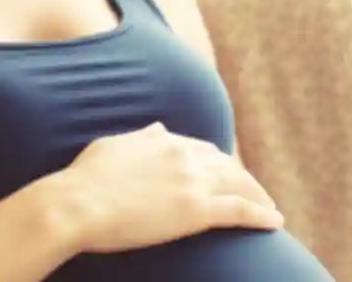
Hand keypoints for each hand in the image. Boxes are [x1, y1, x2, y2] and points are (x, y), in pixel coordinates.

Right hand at [58, 122, 283, 253]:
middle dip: (242, 178)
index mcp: (164, 141)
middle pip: (226, 165)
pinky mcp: (197, 210)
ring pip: (240, 185)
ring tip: (269, 209)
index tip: (225, 173)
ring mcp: (193, 182)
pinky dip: (261, 214)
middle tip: (253, 192)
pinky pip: (240, 210)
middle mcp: (184, 155)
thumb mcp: (112, 146)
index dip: (217, 162)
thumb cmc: (84, 180)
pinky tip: (275, 221)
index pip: (202, 149)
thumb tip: (160, 129)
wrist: (76, 204)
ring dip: (258, 196)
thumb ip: (141, 138)